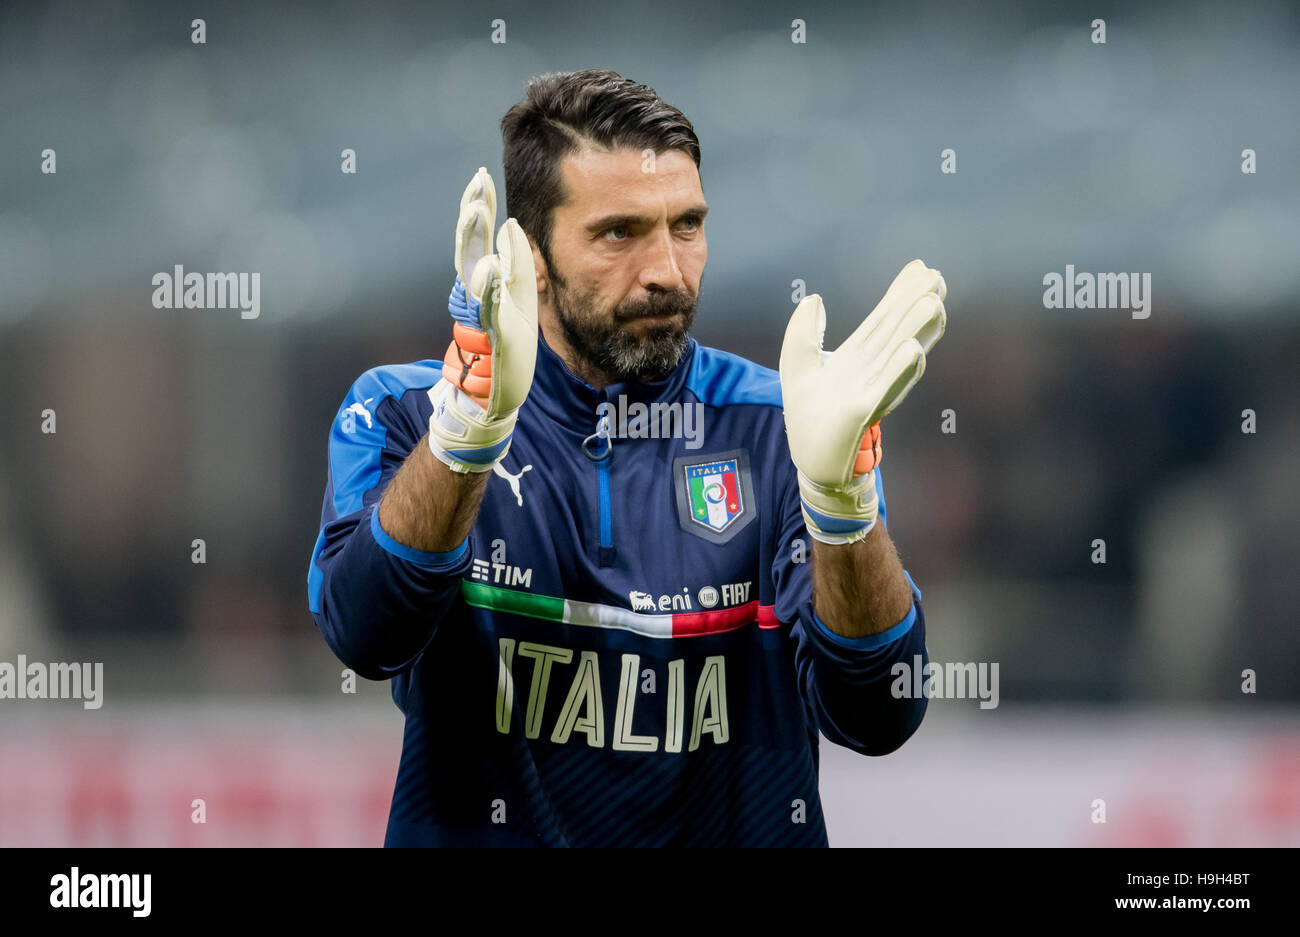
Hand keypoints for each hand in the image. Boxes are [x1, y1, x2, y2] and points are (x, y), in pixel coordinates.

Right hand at [427, 167, 538, 472]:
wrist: (497, 394)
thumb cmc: (509, 343)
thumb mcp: (520, 296)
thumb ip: (515, 262)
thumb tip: (511, 226)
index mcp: (486, 279)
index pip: (480, 235)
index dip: (479, 206)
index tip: (480, 176)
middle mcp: (478, 293)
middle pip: (470, 247)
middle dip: (472, 216)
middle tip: (475, 187)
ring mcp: (483, 314)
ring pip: (475, 272)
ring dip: (475, 243)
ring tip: (479, 215)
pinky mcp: (493, 336)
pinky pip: (490, 308)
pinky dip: (489, 289)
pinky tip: (490, 268)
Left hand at [779, 259, 945, 541]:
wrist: (812, 462)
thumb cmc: (809, 415)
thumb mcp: (797, 365)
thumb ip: (803, 332)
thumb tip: (814, 298)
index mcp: (859, 356)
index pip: (883, 319)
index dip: (901, 293)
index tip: (921, 267)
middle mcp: (872, 370)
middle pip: (897, 330)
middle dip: (915, 304)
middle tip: (936, 277)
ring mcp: (871, 391)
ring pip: (897, 355)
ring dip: (916, 330)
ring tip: (933, 303)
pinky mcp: (860, 413)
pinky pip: (883, 389)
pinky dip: (899, 369)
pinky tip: (912, 350)